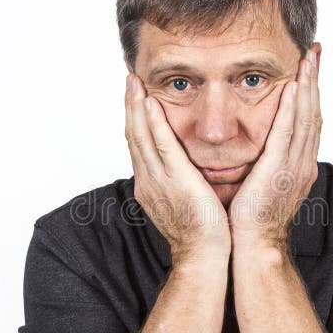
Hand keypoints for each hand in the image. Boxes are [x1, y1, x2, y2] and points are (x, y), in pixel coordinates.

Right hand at [125, 72, 230, 264]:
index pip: (139, 143)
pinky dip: (153, 123)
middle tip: (128, 76)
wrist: (203, 256)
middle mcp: (148, 179)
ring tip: (134, 80)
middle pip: (133, 134)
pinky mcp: (174, 180)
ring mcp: (158, 180)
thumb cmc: (201, 232)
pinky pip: (160, 146)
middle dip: (129, 104)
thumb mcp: (185, 200)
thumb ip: (181, 180)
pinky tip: (150, 103)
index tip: (134, 94)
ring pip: (140, 135)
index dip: (134, 117)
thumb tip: (186, 165)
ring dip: (136, 105)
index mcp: (151, 183)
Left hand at [228, 49, 321, 252]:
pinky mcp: (280, 171)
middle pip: (313, 112)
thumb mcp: (264, 183)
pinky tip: (294, 88)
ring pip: (306, 118)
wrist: (255, 245)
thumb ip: (267, 163)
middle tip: (315, 51)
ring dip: (308, 86)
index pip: (308, 121)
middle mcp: (302, 162)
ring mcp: (294, 166)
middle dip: (315, 80)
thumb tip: (260, 148)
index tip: (309, 67)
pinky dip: (294, 110)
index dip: (310, 92)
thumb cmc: (253, 219)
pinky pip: (288, 134)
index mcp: (298, 164)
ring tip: (308, 59)